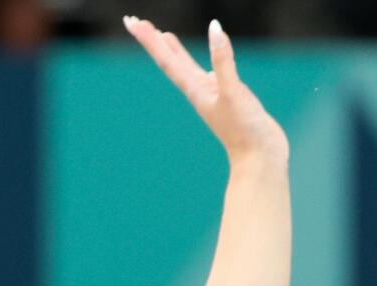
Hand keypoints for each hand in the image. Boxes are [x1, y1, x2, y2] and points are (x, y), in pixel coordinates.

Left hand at [125, 16, 287, 170]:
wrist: (259, 157)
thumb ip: (223, 61)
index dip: (150, 39)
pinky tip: (203, 60)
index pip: (166, 59)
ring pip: (185, 67)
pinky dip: (202, 62)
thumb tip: (215, 29)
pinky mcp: (226, 97)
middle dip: (152, 40)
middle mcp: (197, 90)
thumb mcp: (233, 91)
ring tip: (161, 35)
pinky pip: (207, 74)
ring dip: (171, 50)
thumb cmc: (245, 130)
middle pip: (169, 60)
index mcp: (194, 89)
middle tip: (135, 22)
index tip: (132, 23)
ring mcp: (211, 94)